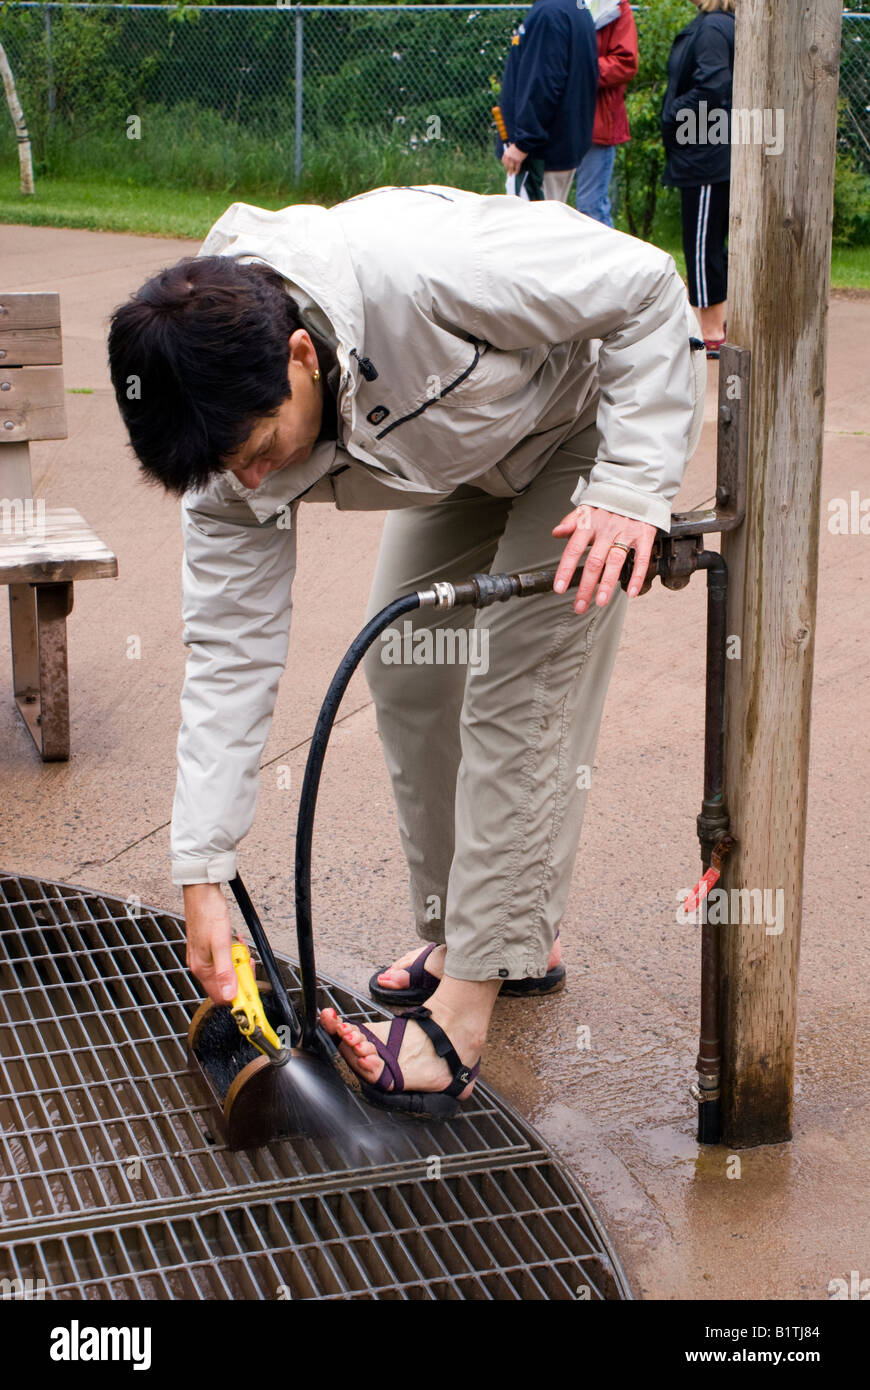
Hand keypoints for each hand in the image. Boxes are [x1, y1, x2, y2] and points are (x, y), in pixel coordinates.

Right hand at [183, 882, 235, 1003]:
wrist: (201, 892)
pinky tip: (235, 942)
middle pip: (225, 984)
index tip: (250, 986)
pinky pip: (224, 959)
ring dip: (237, 961)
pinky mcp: (207, 948)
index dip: (238, 994)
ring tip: (240, 947)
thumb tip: (230, 995)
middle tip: (246, 960)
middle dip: (240, 973)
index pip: (221, 996)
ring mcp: (203, 958)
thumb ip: (225, 971)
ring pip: (226, 970)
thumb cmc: (208, 912)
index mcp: (202, 969)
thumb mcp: (221, 943)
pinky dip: (232, 952)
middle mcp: (200, 966)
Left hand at [501, 143, 527, 175]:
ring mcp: (513, 160)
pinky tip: (516, 173)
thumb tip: (510, 159)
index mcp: (506, 154)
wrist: (522, 144)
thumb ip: (509, 154)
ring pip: (511, 167)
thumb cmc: (517, 145)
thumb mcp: (511, 149)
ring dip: (511, 172)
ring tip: (512, 175)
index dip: (505, 165)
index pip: (503, 161)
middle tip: (509, 173)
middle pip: (507, 165)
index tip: (506, 167)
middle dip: (508, 169)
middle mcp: (509, 157)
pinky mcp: (518, 161)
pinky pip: (517, 167)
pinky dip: (517, 171)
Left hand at [552, 504, 657, 611]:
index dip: (565, 569)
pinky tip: (632, 592)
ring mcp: (627, 532)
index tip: (559, 588)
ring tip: (601, 602)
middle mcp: (607, 529)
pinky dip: (637, 576)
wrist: (638, 488)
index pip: (574, 549)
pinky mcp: (644, 535)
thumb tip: (556, 532)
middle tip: (580, 606)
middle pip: (595, 561)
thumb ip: (571, 522)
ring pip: (616, 561)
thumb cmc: (609, 503)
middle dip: (586, 586)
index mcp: (590, 524)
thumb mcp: (587, 508)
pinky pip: (642, 558)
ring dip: (608, 584)